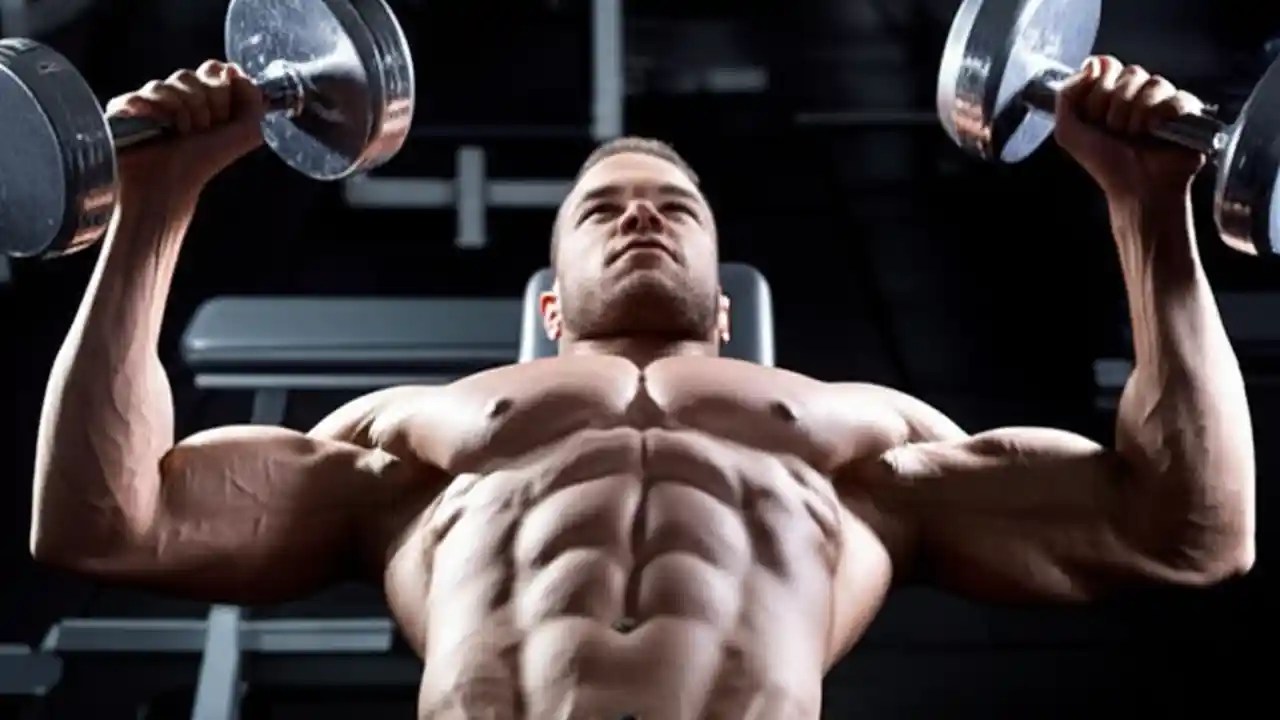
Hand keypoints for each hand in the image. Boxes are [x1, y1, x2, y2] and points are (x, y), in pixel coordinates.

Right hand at [105, 60, 266, 199]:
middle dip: (208, 103)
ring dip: (185, 111)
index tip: (223, 115)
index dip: (222, 88)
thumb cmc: (201, 162)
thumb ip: (254, 104)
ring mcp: (150, 99)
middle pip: (195, 73)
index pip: (214, 69)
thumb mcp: (244, 135)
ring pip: (173, 82)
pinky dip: (156, 109)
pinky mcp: (126, 106)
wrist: (169, 185)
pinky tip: (159, 128)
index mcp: (203, 99)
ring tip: (182, 134)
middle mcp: (176, 96)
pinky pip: (145, 92)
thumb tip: (240, 74)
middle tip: (203, 129)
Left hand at [1053, 55, 1207, 201]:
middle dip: (1115, 105)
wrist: (1134, 188)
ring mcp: (1163, 101)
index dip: (1099, 85)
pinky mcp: (1188, 111)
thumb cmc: (1105, 163)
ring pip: (1153, 82)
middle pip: (1130, 72)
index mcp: (1111, 94)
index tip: (1095, 111)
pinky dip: (1164, 115)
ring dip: (1137, 114)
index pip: (1106, 65)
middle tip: (1115, 130)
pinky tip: (1157, 132)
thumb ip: (1066, 96)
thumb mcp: (1069, 132)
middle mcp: (1137, 94)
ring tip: (1135, 136)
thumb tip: (1091, 63)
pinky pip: (1178, 96)